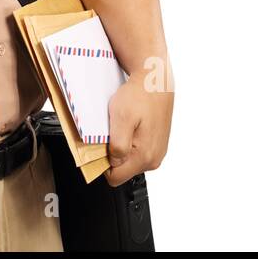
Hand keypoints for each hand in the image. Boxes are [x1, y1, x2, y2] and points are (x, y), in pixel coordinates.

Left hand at [104, 59, 173, 186]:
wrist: (156, 80)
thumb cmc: (139, 95)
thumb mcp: (121, 117)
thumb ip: (118, 145)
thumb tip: (114, 162)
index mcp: (145, 156)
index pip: (115, 177)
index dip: (103, 164)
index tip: (100, 146)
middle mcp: (154, 159)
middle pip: (122, 169)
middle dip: (112, 154)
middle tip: (112, 131)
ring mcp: (157, 152)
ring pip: (129, 160)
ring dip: (121, 146)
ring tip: (122, 126)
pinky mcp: (157, 145)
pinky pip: (137, 151)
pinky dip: (129, 140)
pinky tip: (130, 125)